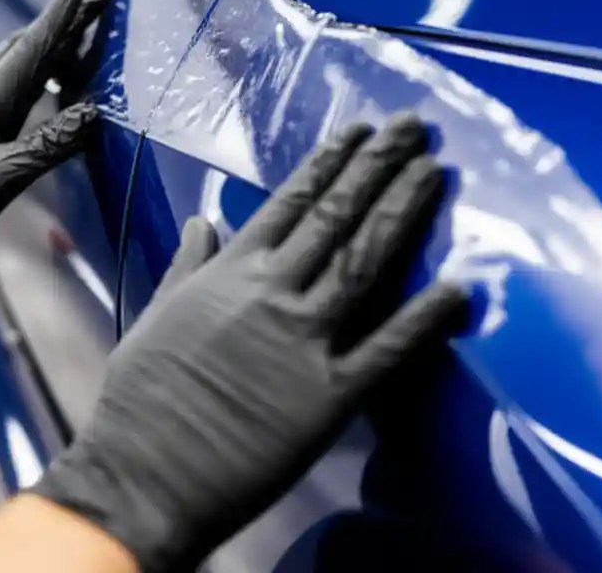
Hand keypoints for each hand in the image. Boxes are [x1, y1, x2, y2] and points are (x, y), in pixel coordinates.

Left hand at [0, 0, 111, 302]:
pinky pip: (21, 86)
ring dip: (59, 43)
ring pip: (27, 62)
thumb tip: (94, 113)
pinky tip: (54, 80)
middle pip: (35, 45)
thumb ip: (47, 146)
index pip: (37, 44)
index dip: (66, 11)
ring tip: (89, 31)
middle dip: (70, 19)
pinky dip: (45, 72)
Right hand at [33, 115, 468, 571]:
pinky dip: (424, 319)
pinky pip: (386, 349)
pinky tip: (459, 288)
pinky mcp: (330, 394)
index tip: (362, 131)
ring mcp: (304, 340)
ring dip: (401, 213)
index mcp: (229, 272)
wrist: (145, 474)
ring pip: (363, 262)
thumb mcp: (156, 315)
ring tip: (435, 172)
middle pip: (335, 218)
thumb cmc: (142, 399)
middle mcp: (272, 292)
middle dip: (378, 167)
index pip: (290, 202)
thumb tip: (206, 221)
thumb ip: (189, 266)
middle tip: (417, 128)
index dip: (331, 163)